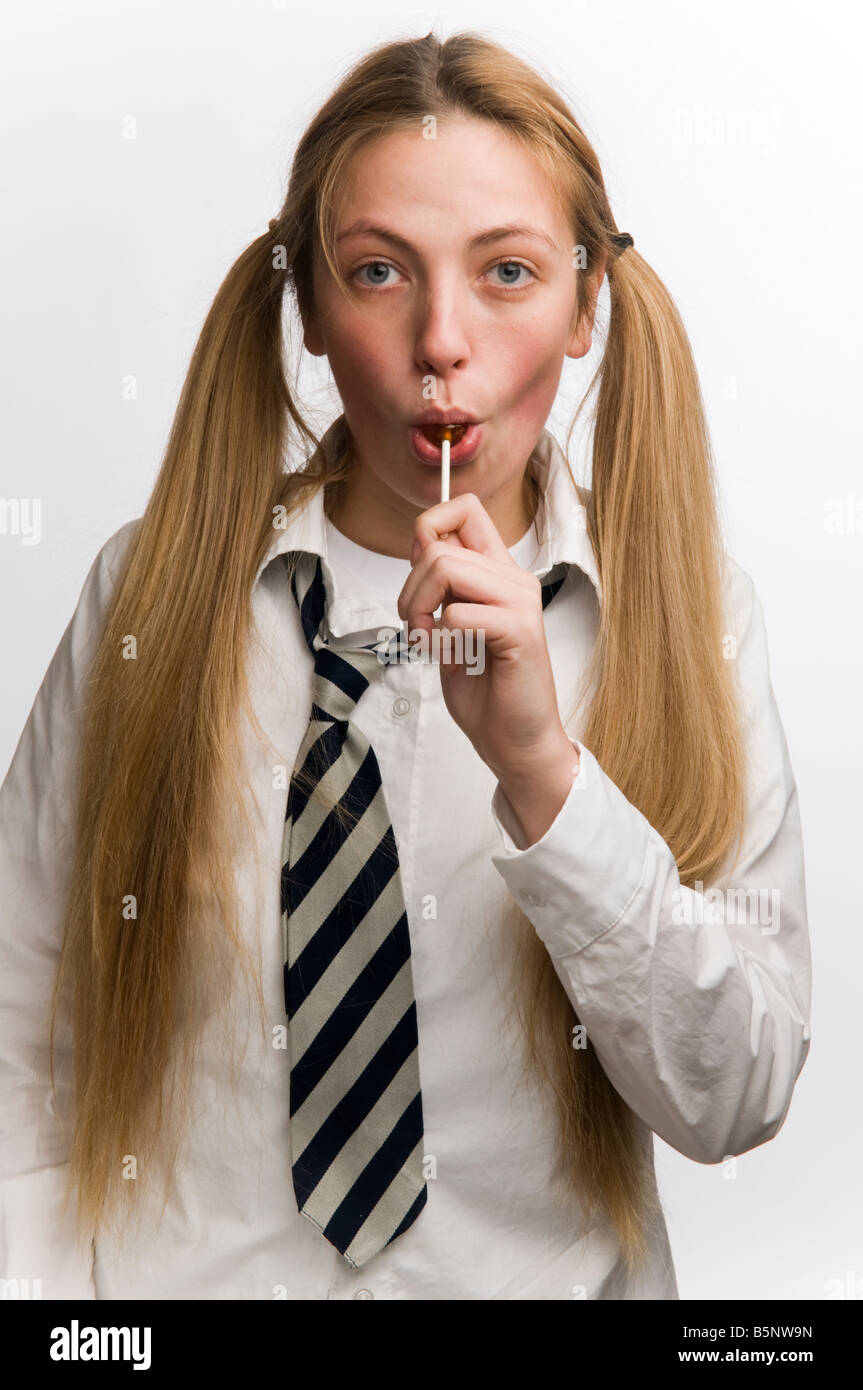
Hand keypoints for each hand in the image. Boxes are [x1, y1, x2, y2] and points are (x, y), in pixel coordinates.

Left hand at [396, 492, 576, 787]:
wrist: (515, 742)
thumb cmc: (485, 692)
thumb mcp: (449, 627)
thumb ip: (439, 587)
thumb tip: (420, 544)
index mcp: (499, 573)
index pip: (464, 510)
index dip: (428, 529)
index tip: (418, 578)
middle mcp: (514, 579)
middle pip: (441, 543)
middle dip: (409, 586)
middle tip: (416, 625)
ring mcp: (521, 602)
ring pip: (446, 567)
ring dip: (419, 608)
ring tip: (427, 641)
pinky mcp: (520, 631)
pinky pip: (458, 612)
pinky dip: (439, 637)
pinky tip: (450, 659)